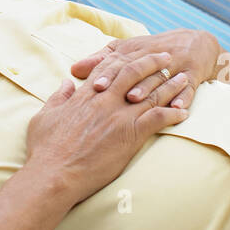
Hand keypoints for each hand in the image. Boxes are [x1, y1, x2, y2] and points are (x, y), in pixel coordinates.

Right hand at [25, 52, 188, 206]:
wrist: (54, 174)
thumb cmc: (45, 149)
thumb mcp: (45, 116)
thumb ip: (58, 97)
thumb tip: (66, 84)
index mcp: (86, 95)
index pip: (109, 68)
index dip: (125, 59)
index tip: (137, 55)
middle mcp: (105, 100)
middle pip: (134, 73)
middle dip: (153, 63)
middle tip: (167, 57)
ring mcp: (119, 116)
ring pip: (151, 93)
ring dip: (170, 85)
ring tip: (184, 79)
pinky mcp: (130, 134)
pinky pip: (158, 118)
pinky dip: (173, 113)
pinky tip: (184, 112)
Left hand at [69, 29, 220, 110]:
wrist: (196, 42)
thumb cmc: (153, 50)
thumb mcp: (128, 50)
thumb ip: (102, 60)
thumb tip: (74, 70)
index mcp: (134, 50)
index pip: (118, 61)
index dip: (106, 72)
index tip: (93, 86)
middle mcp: (153, 55)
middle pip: (136, 68)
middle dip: (121, 80)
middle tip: (107, 93)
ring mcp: (175, 65)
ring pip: (159, 77)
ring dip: (147, 88)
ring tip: (134, 99)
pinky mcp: (193, 74)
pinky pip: (189, 87)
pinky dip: (183, 96)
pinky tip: (176, 107)